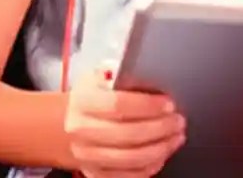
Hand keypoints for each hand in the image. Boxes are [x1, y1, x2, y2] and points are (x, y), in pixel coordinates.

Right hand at [64, 65, 185, 177]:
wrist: (65, 127)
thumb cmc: (87, 102)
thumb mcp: (96, 80)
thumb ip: (118, 77)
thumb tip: (145, 74)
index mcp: (82, 102)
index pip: (118, 105)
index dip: (148, 105)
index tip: (167, 103)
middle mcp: (82, 130)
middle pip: (129, 134)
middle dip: (161, 128)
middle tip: (178, 121)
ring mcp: (88, 155)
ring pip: (132, 158)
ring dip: (161, 148)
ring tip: (176, 137)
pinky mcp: (96, 173)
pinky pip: (130, 175)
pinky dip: (151, 166)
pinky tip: (162, 154)